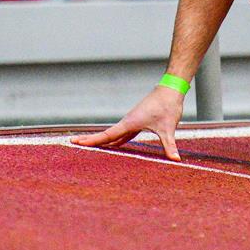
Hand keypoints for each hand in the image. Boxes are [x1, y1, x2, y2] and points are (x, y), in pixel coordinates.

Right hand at [72, 83, 187, 159]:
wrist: (170, 90)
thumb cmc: (168, 106)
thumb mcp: (168, 128)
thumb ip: (170, 146)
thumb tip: (175, 159)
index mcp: (130, 123)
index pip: (107, 135)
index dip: (92, 140)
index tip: (77, 142)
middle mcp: (127, 122)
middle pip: (106, 134)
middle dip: (90, 139)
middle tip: (73, 142)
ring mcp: (132, 122)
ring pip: (113, 133)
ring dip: (102, 140)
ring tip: (89, 146)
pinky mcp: (138, 122)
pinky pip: (122, 133)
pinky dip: (116, 139)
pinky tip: (114, 145)